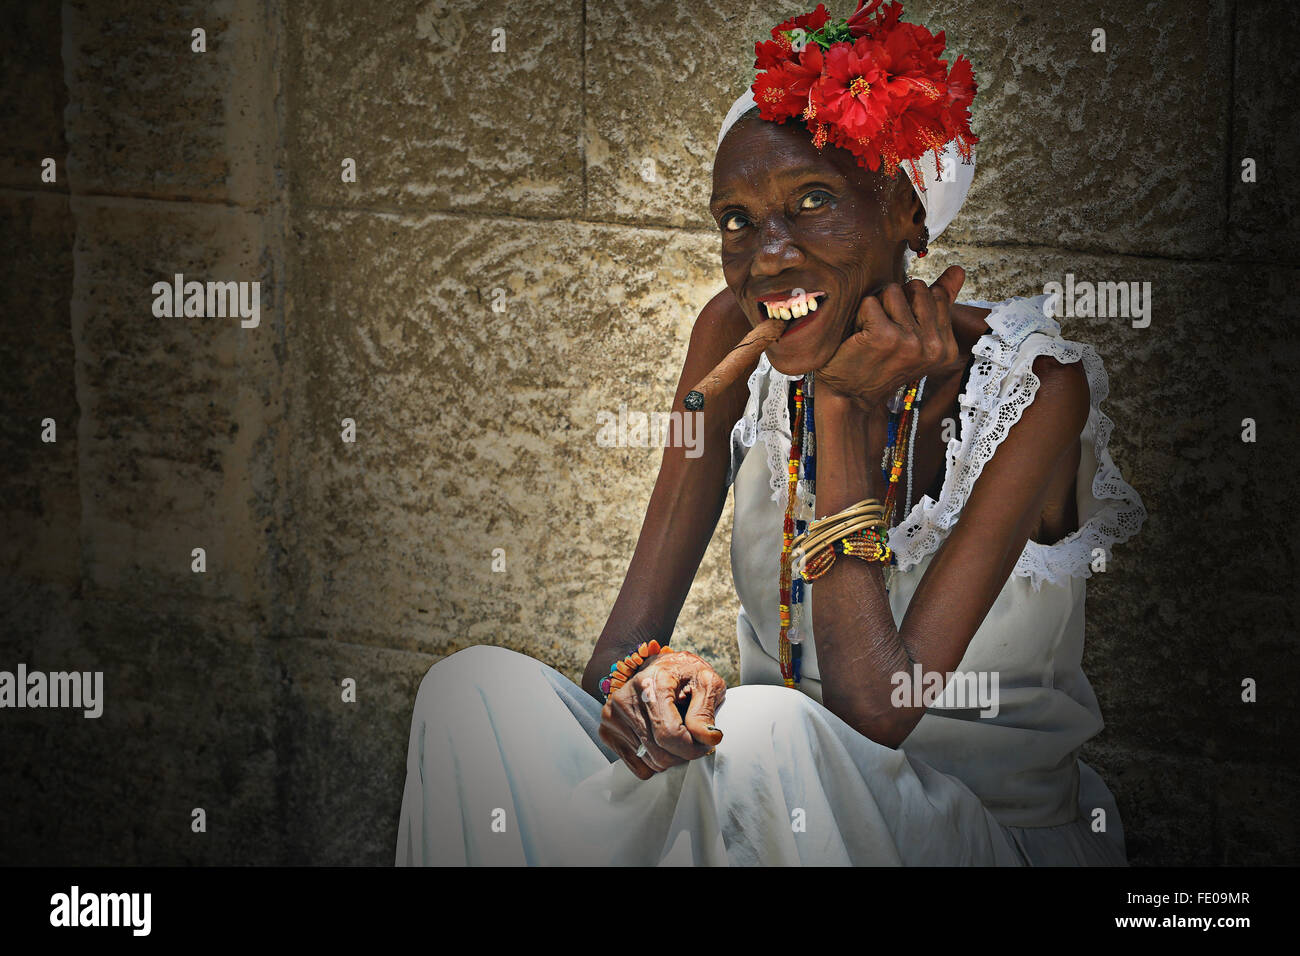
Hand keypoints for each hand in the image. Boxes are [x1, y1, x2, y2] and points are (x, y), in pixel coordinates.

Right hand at [597, 649, 725, 779]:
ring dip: (670, 756)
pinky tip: (659, 738)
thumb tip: (708, 739)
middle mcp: (625, 699)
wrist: (658, 668)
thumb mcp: (706, 683)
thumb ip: (706, 711)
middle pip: (660, 753)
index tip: (704, 743)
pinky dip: (654, 760)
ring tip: (675, 733)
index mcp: (651, 683)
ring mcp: (612, 716)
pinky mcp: (607, 731)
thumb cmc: (684, 675)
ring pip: (651, 762)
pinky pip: (638, 767)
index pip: (670, 734)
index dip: (693, 747)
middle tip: (693, 739)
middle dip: (684, 753)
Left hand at [816, 265, 967, 408]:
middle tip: (883, 332)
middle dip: (894, 302)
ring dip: (876, 308)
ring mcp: (911, 342)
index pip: (936, 294)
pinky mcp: (885, 336)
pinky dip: (859, 316)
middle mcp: (934, 346)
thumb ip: (941, 303)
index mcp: (946, 348)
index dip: (911, 305)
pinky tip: (859, 338)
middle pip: (916, 288)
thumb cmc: (879, 366)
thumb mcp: (917, 338)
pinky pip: (870, 301)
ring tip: (870, 334)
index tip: (900, 332)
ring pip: (893, 291)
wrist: (849, 400)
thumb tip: (958, 270)